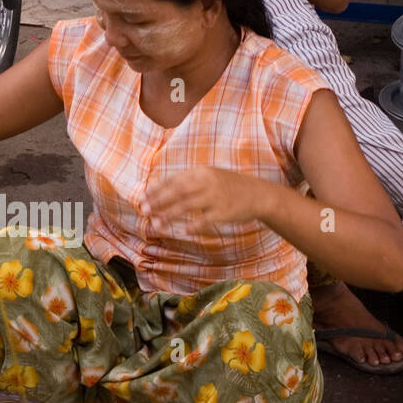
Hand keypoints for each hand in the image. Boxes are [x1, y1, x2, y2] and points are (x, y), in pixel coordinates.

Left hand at [140, 167, 273, 233]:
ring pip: (187, 206)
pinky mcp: (224, 212)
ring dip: (169, 215)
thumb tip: (161, 189)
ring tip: (156, 224)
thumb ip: (190, 181)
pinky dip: (193, 226)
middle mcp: (207, 181)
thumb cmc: (230, 187)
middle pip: (177, 191)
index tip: (143, 197)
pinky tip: (183, 231)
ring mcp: (216, 197)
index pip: (174, 179)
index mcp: (202, 171)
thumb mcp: (211, 176)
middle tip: (144, 210)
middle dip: (159, 201)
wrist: (259, 194)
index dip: (157, 188)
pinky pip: (204, 220)